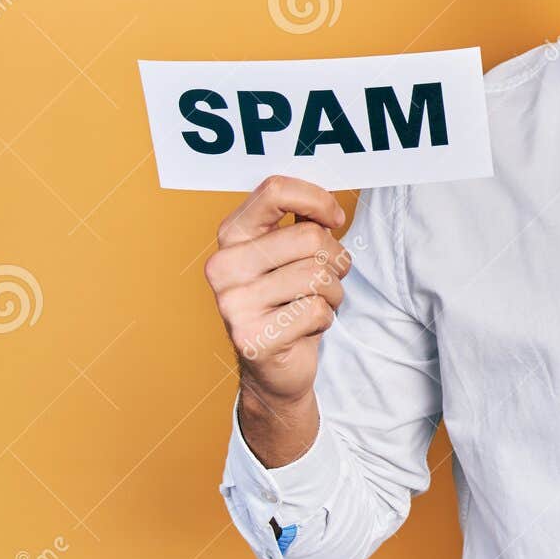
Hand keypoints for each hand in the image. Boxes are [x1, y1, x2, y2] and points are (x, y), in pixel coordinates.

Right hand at [205, 175, 350, 408]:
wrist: (273, 366)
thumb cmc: (289, 300)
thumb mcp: (291, 254)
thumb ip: (302, 221)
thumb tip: (327, 201)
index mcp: (232, 235)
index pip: (275, 191)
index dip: (317, 200)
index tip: (335, 219)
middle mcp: (224, 265)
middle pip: (310, 237)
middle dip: (335, 259)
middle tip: (327, 278)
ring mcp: (233, 303)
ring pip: (318, 276)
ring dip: (333, 292)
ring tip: (315, 303)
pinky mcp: (252, 338)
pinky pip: (317, 311)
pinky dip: (325, 319)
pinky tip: (305, 327)